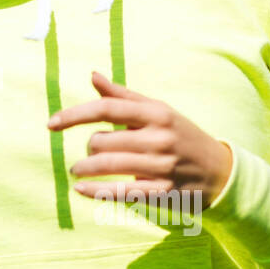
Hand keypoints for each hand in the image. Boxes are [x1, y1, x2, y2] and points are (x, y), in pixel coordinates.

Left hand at [47, 72, 233, 205]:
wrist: (218, 171)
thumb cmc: (180, 136)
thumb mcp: (157, 111)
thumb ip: (123, 97)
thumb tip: (93, 76)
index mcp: (156, 113)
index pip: (107, 109)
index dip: (74, 115)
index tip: (51, 124)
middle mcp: (159, 137)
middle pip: (102, 140)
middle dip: (89, 147)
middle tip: (90, 152)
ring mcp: (161, 165)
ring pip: (107, 164)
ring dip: (85, 169)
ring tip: (78, 170)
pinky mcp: (162, 191)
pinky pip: (120, 192)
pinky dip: (96, 192)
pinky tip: (81, 190)